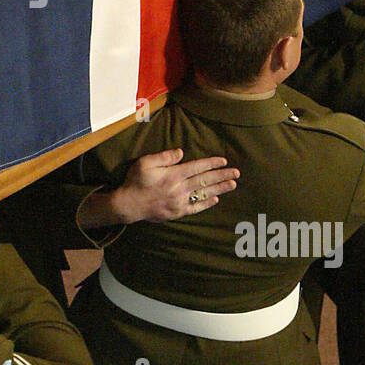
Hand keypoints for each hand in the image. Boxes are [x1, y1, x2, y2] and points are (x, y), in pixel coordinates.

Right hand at [108, 149, 238, 222]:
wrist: (129, 205)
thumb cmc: (135, 181)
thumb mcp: (145, 162)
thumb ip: (164, 156)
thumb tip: (181, 152)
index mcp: (173, 175)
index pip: (197, 167)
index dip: (212, 163)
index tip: (224, 160)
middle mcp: (180, 188)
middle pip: (205, 180)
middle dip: (222, 175)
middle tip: (236, 173)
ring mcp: (180, 201)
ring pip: (204, 193)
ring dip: (219, 189)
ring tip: (232, 185)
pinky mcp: (177, 212)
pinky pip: (196, 208)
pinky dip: (206, 203)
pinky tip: (215, 199)